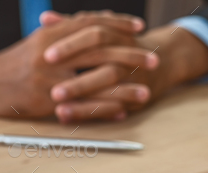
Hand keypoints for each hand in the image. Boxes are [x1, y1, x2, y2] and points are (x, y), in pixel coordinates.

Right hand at [0, 12, 147, 126]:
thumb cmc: (14, 63)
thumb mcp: (38, 42)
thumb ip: (63, 31)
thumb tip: (90, 22)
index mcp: (52, 34)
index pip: (91, 23)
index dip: (117, 23)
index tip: (139, 27)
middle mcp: (54, 52)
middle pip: (100, 49)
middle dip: (131, 54)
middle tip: (154, 59)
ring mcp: (51, 77)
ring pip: (96, 80)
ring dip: (125, 86)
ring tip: (147, 90)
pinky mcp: (48, 101)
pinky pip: (83, 105)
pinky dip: (105, 108)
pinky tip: (123, 111)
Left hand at [41, 11, 207, 122]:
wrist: (163, 60)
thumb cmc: (122, 45)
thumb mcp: (100, 32)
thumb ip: (71, 26)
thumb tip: (44, 19)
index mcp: (116, 35)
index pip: (94, 35)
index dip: (71, 45)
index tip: (47, 55)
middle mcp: (127, 56)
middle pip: (102, 64)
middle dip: (78, 80)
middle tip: (53, 91)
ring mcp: (134, 78)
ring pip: (110, 88)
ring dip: (85, 101)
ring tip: (60, 110)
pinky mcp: (136, 98)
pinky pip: (115, 108)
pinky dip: (94, 114)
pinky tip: (73, 119)